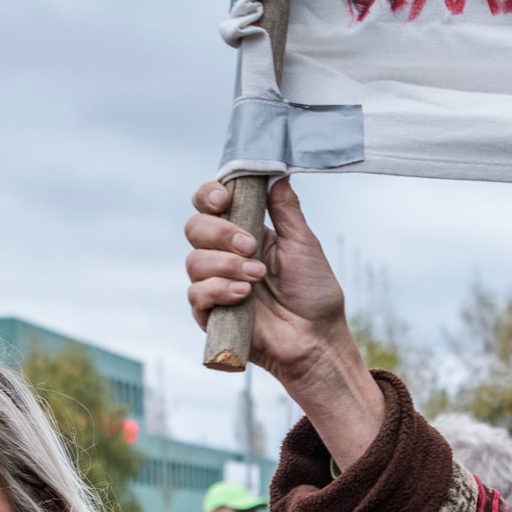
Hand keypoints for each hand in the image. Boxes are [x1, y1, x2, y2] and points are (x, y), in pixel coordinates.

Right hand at [184, 176, 387, 467]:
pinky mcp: (210, 314)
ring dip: (226, 264)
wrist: (317, 339)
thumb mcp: (303, 244)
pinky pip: (196, 294)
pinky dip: (218, 290)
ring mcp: (214, 284)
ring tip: (258, 277)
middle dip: (220, 233)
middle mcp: (224, 255)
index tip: (223, 198)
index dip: (209, 195)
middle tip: (251, 246)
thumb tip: (276, 171)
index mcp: (243, 232)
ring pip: (194, 260)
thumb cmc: (315, 294)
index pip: (210, 204)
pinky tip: (243, 295)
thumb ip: (285, 209)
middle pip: (194, 227)